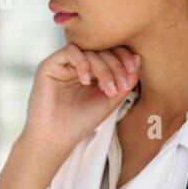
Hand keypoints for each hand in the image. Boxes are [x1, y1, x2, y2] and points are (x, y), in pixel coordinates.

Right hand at [21, 44, 140, 160]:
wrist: (55, 138)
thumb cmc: (81, 122)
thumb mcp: (111, 101)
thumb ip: (125, 81)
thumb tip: (138, 58)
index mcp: (92, 71)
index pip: (111, 53)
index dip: (124, 58)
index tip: (133, 72)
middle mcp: (78, 65)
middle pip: (102, 50)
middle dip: (116, 66)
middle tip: (120, 85)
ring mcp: (64, 64)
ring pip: (89, 50)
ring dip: (103, 68)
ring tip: (107, 89)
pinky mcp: (49, 65)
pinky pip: (70, 51)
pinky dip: (83, 63)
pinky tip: (86, 81)